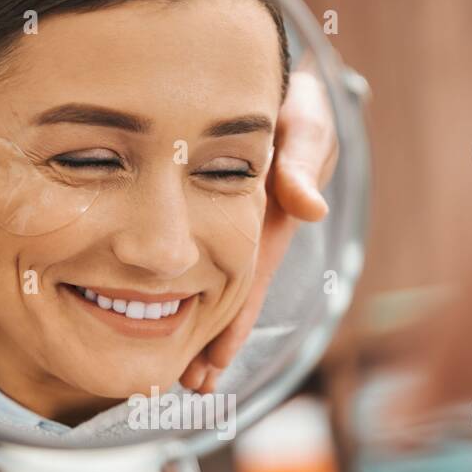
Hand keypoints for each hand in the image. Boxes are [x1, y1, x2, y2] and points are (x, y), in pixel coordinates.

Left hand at [181, 69, 338, 392]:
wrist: (266, 86)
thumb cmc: (288, 102)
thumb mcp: (304, 120)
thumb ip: (304, 155)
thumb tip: (309, 208)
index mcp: (270, 223)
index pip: (249, 282)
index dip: (233, 323)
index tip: (214, 359)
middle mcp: (250, 236)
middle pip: (228, 300)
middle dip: (213, 344)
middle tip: (191, 385)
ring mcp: (233, 233)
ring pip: (212, 291)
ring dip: (199, 331)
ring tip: (182, 376)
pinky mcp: (214, 225)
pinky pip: (197, 266)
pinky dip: (184, 295)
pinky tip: (162, 320)